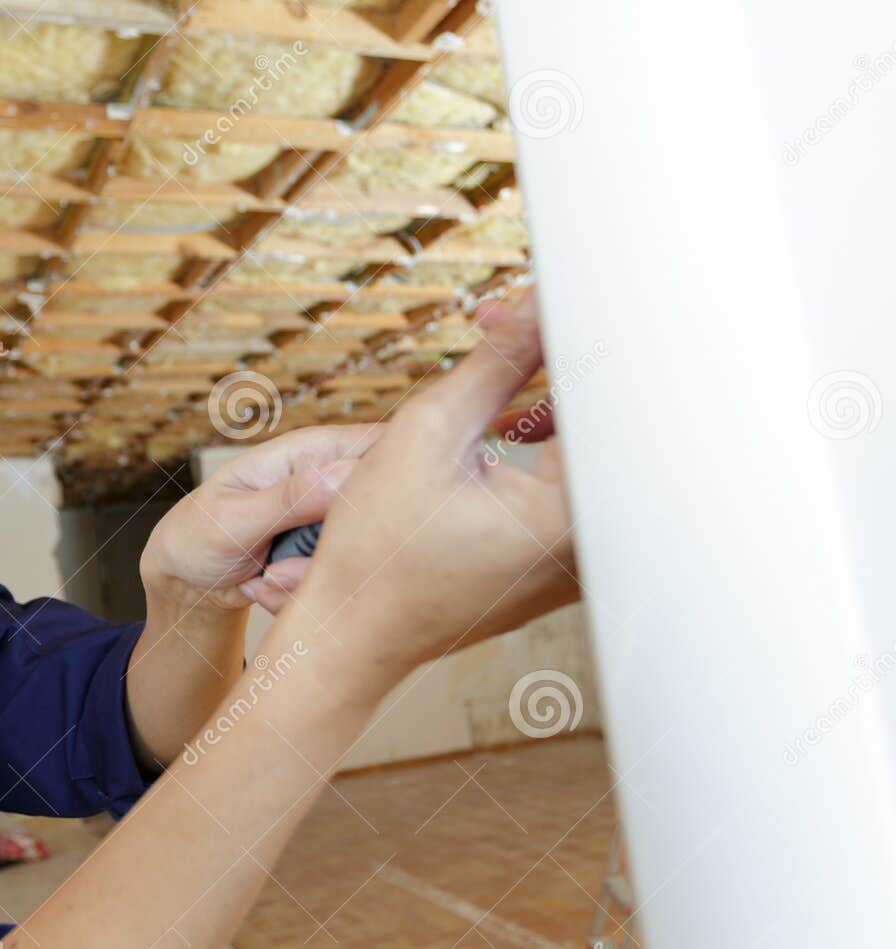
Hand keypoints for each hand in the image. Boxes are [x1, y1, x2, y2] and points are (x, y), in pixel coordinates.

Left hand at [139, 423, 381, 612]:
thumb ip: (289, 499)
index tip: (352, 526)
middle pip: (379, 509)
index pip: (375, 444)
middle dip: (343, 548)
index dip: (386, 480)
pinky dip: (305, 591)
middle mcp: (329, 482)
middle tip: (281, 570)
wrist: (186, 581)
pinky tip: (267, 587)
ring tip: (268, 578)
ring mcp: (331, 522)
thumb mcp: (234, 518)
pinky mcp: (329, 555)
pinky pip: (342, 579)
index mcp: (307, 451)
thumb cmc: (196, 535)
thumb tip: (347, 476)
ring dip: (315, 576)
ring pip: (363, 553)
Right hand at [284, 291, 579, 687]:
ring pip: (586, 458)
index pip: (602, 399)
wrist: (351, 633)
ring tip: (498, 377)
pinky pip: (569, 492)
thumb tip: (533, 310)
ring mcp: (576, 565)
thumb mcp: (427, 433)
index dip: (568, 337)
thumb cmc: (378, 557)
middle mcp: (589, 549)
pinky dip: (544, 451)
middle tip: (507, 328)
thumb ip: (496, 364)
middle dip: (559, 363)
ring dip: (550, 405)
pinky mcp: (557, 568)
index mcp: (570, 518)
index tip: (533, 310)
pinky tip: (507, 427)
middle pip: (602, 427)